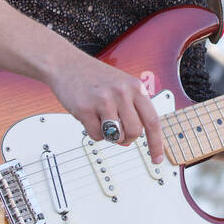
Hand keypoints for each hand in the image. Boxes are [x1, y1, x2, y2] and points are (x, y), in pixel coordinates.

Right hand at [46, 49, 166, 164]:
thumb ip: (132, 110)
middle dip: (127, 138)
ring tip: (102, 120)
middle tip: (118, 132)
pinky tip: (89, 117)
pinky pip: (97, 136)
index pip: (152, 120)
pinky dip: (94, 132)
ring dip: (110, 136)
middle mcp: (122, 92)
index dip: (156, 143)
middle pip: (135, 132)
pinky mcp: (85, 108)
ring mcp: (104, 100)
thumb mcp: (122, 86)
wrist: (66, 64)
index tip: (157, 159)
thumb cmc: (95, 78)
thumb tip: (129, 140)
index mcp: (135, 87)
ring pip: (117, 136)